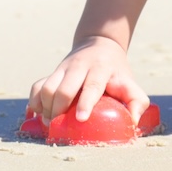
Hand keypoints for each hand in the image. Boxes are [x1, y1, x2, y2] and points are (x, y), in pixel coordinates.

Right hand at [28, 35, 150, 124]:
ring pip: (46, 87)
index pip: (91, 86)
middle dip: (58, 110)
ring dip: (45, 108)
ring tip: (49, 122)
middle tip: (58, 126)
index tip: (81, 119)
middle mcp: (79, 67)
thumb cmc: (116, 71)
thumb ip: (137, 101)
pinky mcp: (52, 72)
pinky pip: (36, 86)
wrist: (100, 44)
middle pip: (62, 88)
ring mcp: (62, 68)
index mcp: (100, 69)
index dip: (85, 102)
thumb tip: (134, 122)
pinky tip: (36, 114)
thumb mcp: (130, 82)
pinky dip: (34, 102)